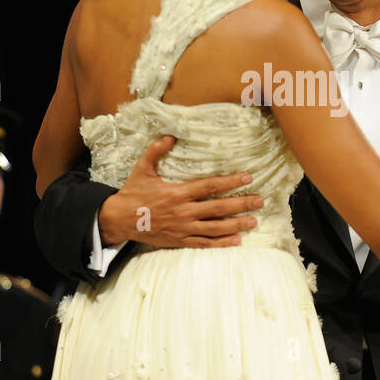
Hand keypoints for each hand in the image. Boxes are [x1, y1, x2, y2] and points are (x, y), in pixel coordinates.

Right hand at [96, 136, 263, 247]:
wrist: (119, 220)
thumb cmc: (133, 194)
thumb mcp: (142, 169)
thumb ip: (156, 151)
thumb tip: (171, 136)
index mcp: (177, 193)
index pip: (209, 186)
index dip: (230, 182)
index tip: (247, 178)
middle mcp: (184, 212)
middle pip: (218, 208)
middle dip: (241, 204)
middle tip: (259, 201)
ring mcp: (183, 228)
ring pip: (215, 228)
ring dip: (236, 225)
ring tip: (253, 221)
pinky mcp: (180, 241)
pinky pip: (204, 243)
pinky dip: (221, 243)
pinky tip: (236, 241)